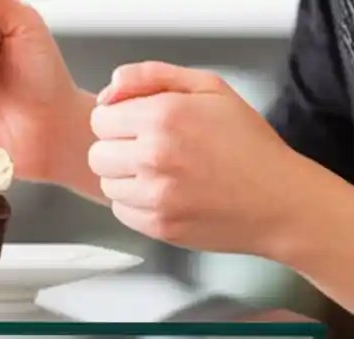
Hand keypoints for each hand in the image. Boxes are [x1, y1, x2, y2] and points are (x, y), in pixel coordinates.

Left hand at [90, 62, 319, 257]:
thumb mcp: (210, 89)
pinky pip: (121, 211)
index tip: (140, 126)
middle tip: (153, 151)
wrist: (278, 200)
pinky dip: (137, 204)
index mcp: (164, 117)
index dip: (119, 121)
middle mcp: (155, 155)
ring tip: (164, 173)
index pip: (100, 118)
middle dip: (119, 150)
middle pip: (97, 153)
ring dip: (127, 178)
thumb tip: (110, 90)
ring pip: (106, 184)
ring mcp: (155, 194)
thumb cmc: (247, 144)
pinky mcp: (157, 224)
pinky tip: (167, 194)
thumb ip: (152, 76)